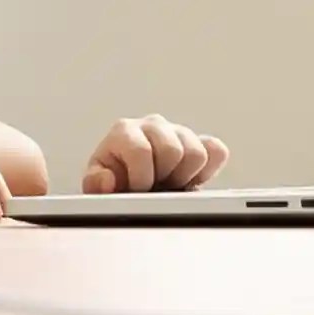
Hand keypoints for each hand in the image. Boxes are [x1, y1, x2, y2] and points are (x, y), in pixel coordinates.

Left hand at [82, 114, 228, 193]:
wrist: (129, 182)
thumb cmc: (114, 182)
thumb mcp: (96, 186)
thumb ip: (96, 184)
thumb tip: (106, 180)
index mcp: (125, 131)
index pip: (141, 151)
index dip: (141, 178)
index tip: (137, 189)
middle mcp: (153, 126)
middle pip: (173, 150)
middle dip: (164, 176)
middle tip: (154, 186)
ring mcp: (179, 132)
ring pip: (198, 153)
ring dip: (184, 175)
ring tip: (168, 184)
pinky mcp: (201, 142)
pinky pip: (217, 152)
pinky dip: (207, 170)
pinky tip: (188, 179)